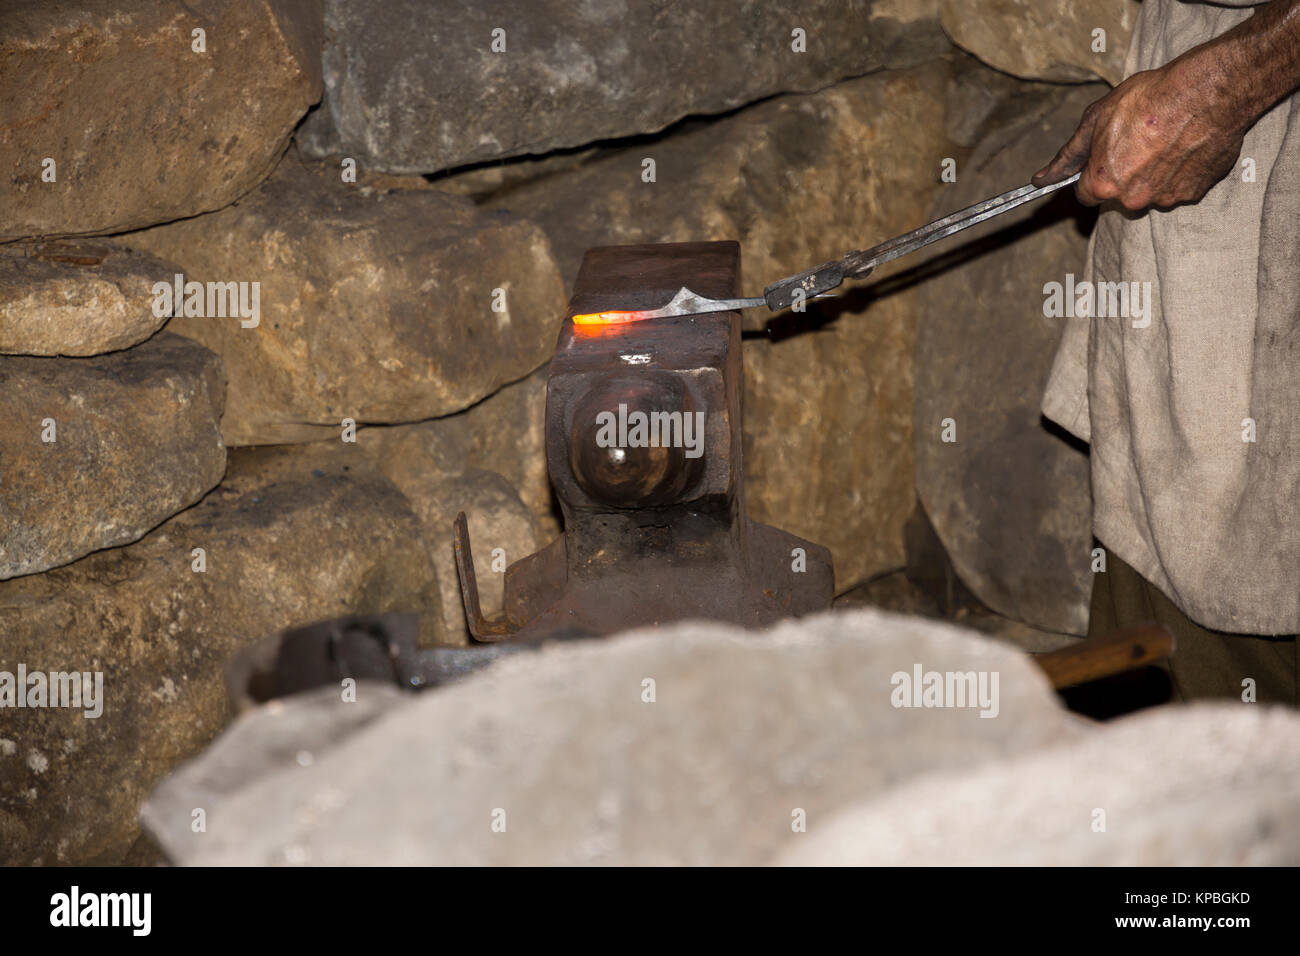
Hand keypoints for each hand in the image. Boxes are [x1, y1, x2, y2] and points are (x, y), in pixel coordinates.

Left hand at [1031, 56, 1246, 209]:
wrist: (1207, 91)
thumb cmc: (1149, 99)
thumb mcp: (1096, 118)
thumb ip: (1068, 155)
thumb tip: (1040, 179)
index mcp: (1103, 183)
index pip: (1086, 194)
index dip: (1093, 173)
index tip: (1104, 158)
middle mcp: (1132, 199)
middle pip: (1118, 195)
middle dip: (1124, 174)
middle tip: (1139, 141)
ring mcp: (1165, 198)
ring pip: (1149, 192)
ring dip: (1152, 174)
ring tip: (1165, 141)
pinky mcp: (1193, 193)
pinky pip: (1178, 188)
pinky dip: (1179, 172)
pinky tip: (1184, 146)